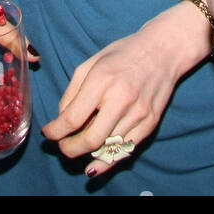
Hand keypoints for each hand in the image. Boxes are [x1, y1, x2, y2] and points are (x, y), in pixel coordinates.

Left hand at [41, 23, 186, 178]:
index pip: (72, 118)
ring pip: (107, 148)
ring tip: (79, 146)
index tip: (48, 133)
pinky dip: (108, 160)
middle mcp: (121, 98)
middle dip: (69, 149)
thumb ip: (72, 92)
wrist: (164, 50)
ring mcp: (139, 113)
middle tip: (62, 146)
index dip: (54, 132)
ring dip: (87, 153)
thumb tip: (61, 120)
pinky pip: (126, 150)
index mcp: (102, 80)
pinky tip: (95, 163)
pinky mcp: (151, 122)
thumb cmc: (124, 54)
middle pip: (89, 140)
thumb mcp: (91, 63)